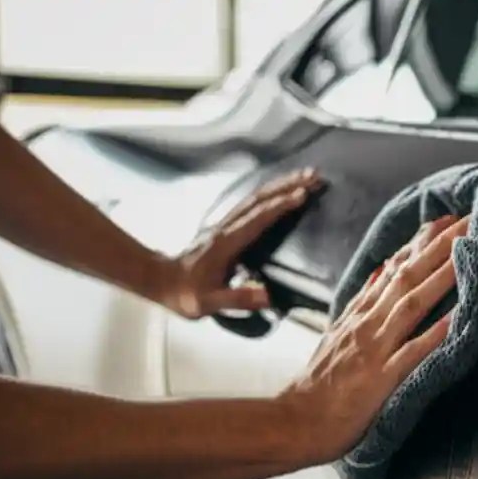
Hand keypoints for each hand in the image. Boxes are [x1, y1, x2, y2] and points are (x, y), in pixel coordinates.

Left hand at [162, 168, 323, 318]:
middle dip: (288, 185)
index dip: (280, 206)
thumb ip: (237, 299)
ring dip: (282, 184)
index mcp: (227, 243)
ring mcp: (226, 224)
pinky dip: (272, 192)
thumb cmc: (186, 294)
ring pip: (257, 197)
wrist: (161, 281)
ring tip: (307, 175)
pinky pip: (253, 203)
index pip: (257, 219)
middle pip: (260, 199)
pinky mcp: (228, 226)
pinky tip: (284, 188)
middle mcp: (227, 227)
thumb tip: (268, 296)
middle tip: (316, 176)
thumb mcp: (208, 303)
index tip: (303, 194)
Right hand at [278, 214, 467, 464]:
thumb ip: (361, 303)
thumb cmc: (320, 385)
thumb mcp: (337, 334)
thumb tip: (381, 269)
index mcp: (359, 314)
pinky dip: (435, 334)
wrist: (294, 421)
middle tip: (469, 219)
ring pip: (411, 303)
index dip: (420, 242)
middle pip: (407, 276)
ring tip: (469, 252)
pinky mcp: (380, 379)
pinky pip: (412, 353)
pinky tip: (459, 318)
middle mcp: (368, 324)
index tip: (445, 220)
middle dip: (440, 246)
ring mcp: (374, 349)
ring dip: (442, 275)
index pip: (392, 269)